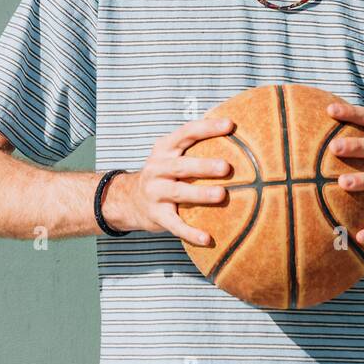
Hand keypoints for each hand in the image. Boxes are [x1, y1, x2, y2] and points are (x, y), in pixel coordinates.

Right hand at [111, 117, 232, 245]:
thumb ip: (194, 145)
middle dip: (204, 166)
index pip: (186, 133)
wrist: (128, 200)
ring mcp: (155, 193)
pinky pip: (175, 225)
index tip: (230, 125)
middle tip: (227, 167)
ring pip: (178, 193)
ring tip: (221, 195)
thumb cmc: (163, 174)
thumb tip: (235, 131)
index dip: (207, 128)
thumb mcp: (171, 155)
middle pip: (182, 166)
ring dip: (200, 194)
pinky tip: (207, 239)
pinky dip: (191, 233)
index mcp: (164, 149)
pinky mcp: (156, 216)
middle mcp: (157, 169)